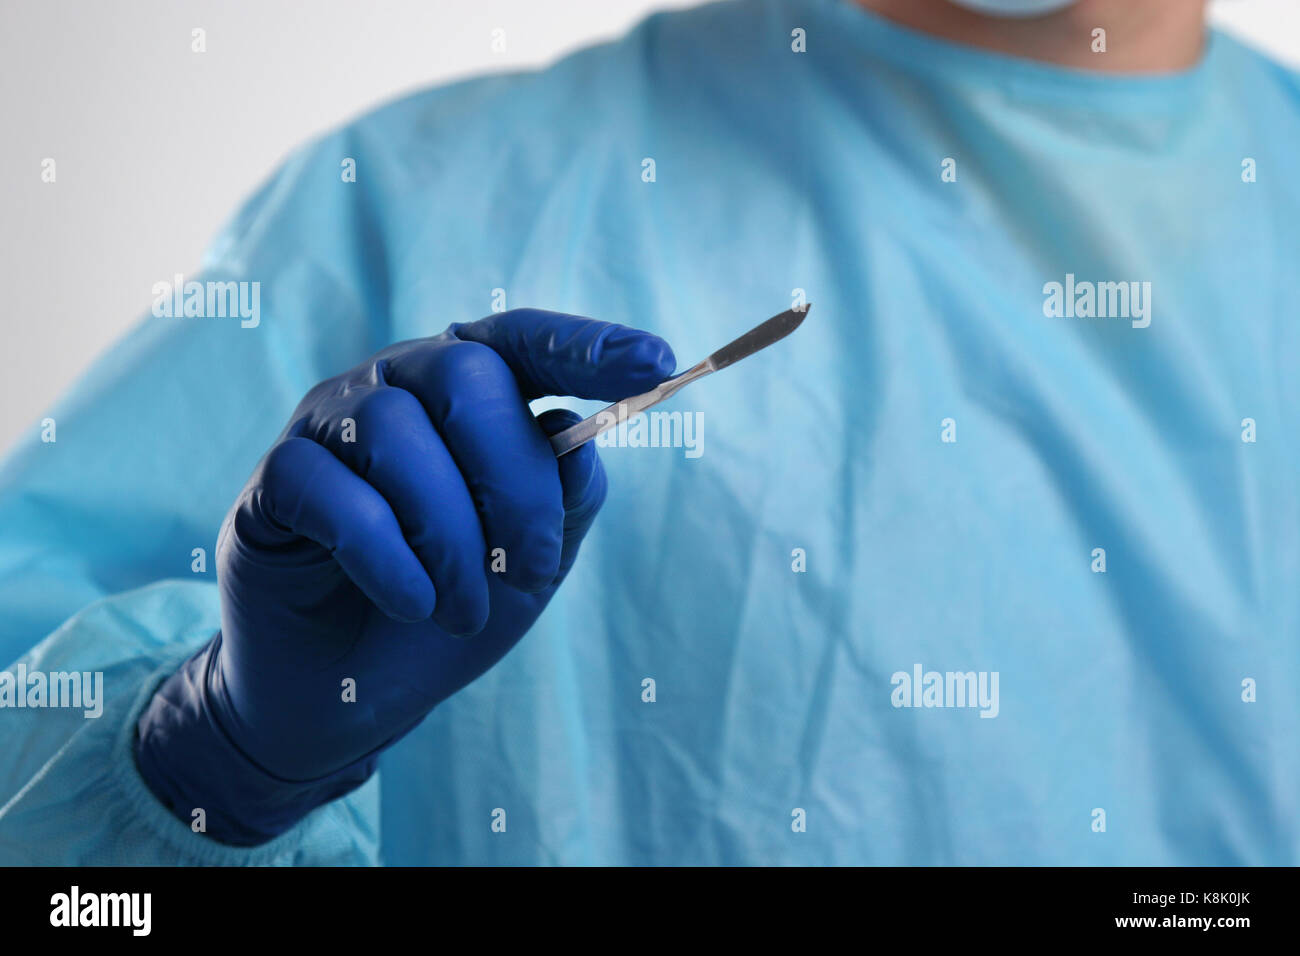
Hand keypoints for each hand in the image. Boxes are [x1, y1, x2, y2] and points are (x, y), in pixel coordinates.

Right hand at [136, 309, 674, 842]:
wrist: (345, 688)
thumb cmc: (448, 606)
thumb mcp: (532, 562)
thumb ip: (563, 499)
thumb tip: (580, 444)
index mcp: (467, 391)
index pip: (526, 341)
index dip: (588, 344)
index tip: (659, 362)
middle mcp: (398, 385)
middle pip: (465, 375)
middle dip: (513, 481)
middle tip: (531, 568)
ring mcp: (330, 423)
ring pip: (398, 435)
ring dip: (451, 539)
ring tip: (460, 609)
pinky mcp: (277, 478)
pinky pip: (336, 494)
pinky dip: (387, 558)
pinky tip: (411, 603)